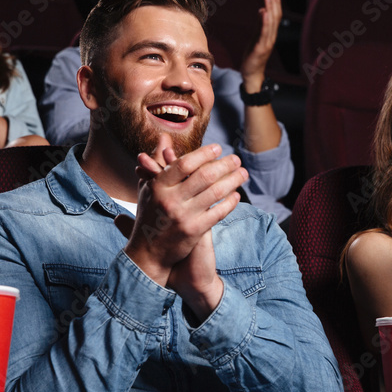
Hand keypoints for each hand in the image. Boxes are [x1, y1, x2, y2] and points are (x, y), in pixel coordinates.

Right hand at [125, 133, 246, 300]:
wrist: (148, 252)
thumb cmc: (150, 215)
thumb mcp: (149, 188)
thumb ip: (158, 164)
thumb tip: (163, 139)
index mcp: (159, 186)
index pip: (185, 163)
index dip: (204, 154)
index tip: (218, 148)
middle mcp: (171, 200)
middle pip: (205, 175)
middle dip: (225, 165)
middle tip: (236, 159)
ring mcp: (184, 216)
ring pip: (216, 192)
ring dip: (233, 180)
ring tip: (243, 173)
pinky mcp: (195, 231)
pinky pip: (218, 212)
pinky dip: (230, 202)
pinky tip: (236, 194)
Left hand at [240, 0, 281, 87]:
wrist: (251, 74)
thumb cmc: (253, 56)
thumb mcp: (256, 38)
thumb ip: (260, 25)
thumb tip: (262, 11)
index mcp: (270, 34)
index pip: (275, 16)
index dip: (275, 3)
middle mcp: (271, 37)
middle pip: (275, 17)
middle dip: (274, 2)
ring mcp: (267, 43)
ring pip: (271, 23)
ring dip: (270, 8)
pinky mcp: (261, 48)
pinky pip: (264, 33)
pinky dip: (265, 22)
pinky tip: (265, 12)